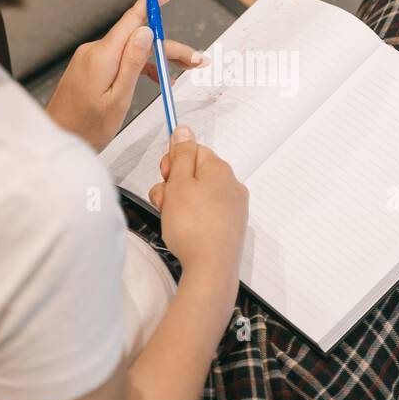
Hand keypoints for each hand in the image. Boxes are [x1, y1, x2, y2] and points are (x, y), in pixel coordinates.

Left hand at [46, 0, 203, 150]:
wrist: (59, 140)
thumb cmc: (87, 128)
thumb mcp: (118, 98)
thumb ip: (132, 63)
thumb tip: (146, 31)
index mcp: (103, 56)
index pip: (132, 20)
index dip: (152, 3)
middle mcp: (95, 51)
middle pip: (138, 38)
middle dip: (168, 46)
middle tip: (196, 60)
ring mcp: (91, 59)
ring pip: (131, 49)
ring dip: (158, 58)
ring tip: (183, 71)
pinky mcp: (90, 68)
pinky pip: (120, 59)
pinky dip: (140, 66)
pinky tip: (157, 78)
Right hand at [149, 126, 247, 304]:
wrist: (210, 269)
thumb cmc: (193, 227)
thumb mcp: (179, 183)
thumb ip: (180, 154)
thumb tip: (184, 130)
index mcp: (220, 169)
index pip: (193, 150)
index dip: (173, 162)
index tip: (165, 175)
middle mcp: (231, 185)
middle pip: (194, 173)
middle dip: (174, 185)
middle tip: (166, 202)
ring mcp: (233, 208)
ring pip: (198, 195)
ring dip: (180, 203)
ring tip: (172, 220)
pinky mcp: (230, 227)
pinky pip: (206, 213)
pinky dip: (192, 219)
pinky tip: (184, 231)